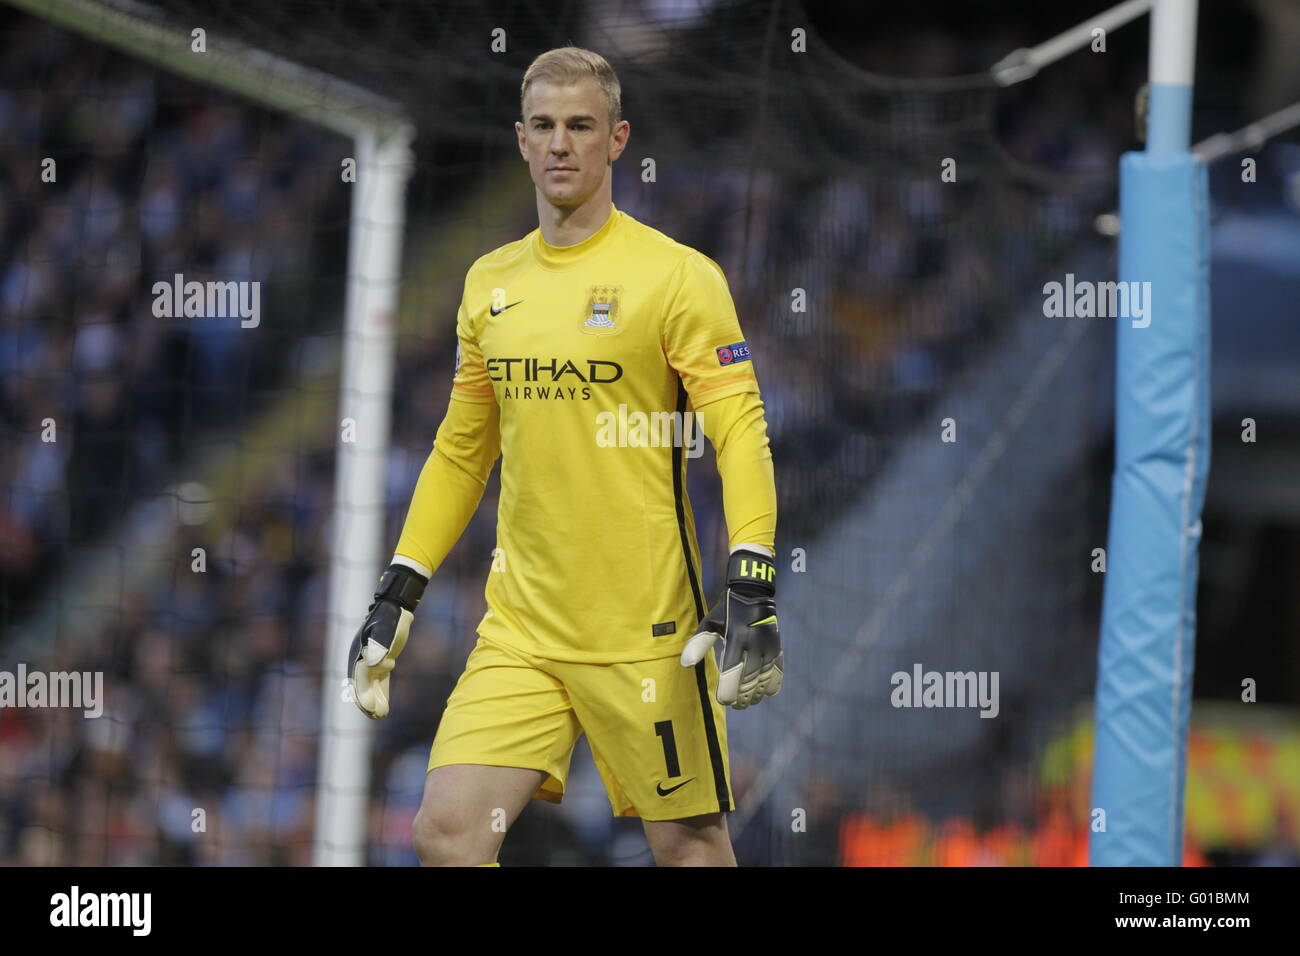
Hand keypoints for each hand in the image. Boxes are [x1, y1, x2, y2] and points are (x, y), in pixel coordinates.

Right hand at [347, 563, 427, 718]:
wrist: (395, 609)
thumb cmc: (389, 619)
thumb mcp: (384, 631)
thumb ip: (378, 646)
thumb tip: (373, 665)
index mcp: (359, 653)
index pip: (359, 678)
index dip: (362, 694)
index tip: (369, 708)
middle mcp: (362, 660)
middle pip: (363, 685)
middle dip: (368, 701)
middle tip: (376, 716)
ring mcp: (371, 662)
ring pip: (371, 686)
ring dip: (375, 700)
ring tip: (381, 715)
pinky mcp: (382, 662)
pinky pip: (380, 681)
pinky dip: (382, 693)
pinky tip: (385, 706)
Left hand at [680, 549, 782, 708]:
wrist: (752, 594)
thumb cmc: (726, 612)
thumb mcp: (710, 623)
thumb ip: (698, 644)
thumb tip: (685, 664)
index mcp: (736, 637)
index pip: (732, 670)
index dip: (728, 689)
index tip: (723, 701)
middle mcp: (754, 643)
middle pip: (749, 678)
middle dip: (742, 696)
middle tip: (735, 705)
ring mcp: (767, 645)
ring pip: (764, 677)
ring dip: (756, 694)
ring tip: (747, 703)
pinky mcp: (776, 646)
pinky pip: (777, 671)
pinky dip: (772, 685)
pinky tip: (764, 694)